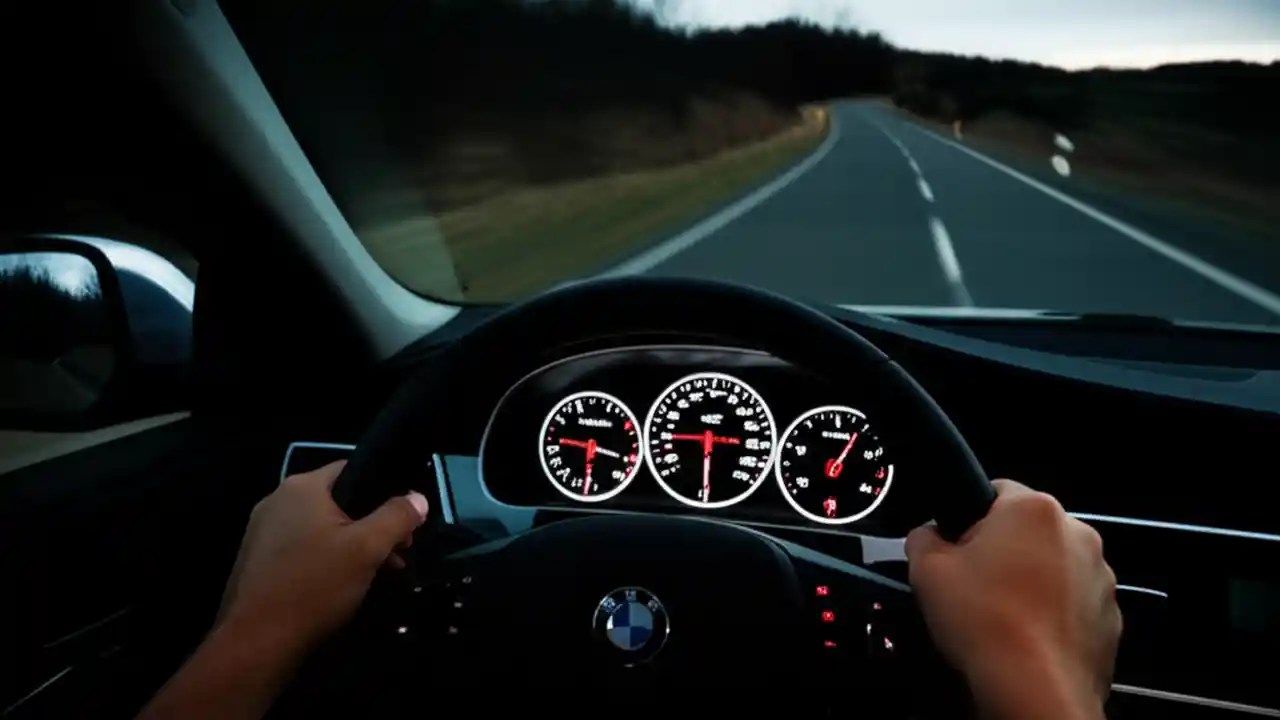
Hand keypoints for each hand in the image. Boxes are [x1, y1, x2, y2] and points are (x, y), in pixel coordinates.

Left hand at [217, 460, 429, 648]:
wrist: (256, 642)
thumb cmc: (314, 586)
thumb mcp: (367, 549)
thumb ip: (396, 517)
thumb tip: (418, 497)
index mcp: (302, 488)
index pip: (351, 470)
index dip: (385, 490)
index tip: (405, 522)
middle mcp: (276, 501)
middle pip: (338, 502)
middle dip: (372, 525)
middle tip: (397, 554)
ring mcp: (262, 532)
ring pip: (320, 528)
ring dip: (351, 546)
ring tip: (375, 573)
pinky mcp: (257, 561)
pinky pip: (301, 548)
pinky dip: (325, 560)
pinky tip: (340, 586)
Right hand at [906, 480, 1120, 719]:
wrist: (1033, 690)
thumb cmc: (986, 625)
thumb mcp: (926, 569)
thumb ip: (923, 537)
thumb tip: (928, 535)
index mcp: (1033, 509)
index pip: (995, 490)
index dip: (968, 519)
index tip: (956, 547)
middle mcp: (1076, 534)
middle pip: (1027, 529)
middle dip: (1001, 551)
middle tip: (971, 584)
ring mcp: (1100, 577)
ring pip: (1052, 566)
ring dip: (1029, 581)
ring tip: (998, 615)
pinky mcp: (1110, 615)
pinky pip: (1072, 602)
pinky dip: (1051, 613)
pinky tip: (1024, 635)